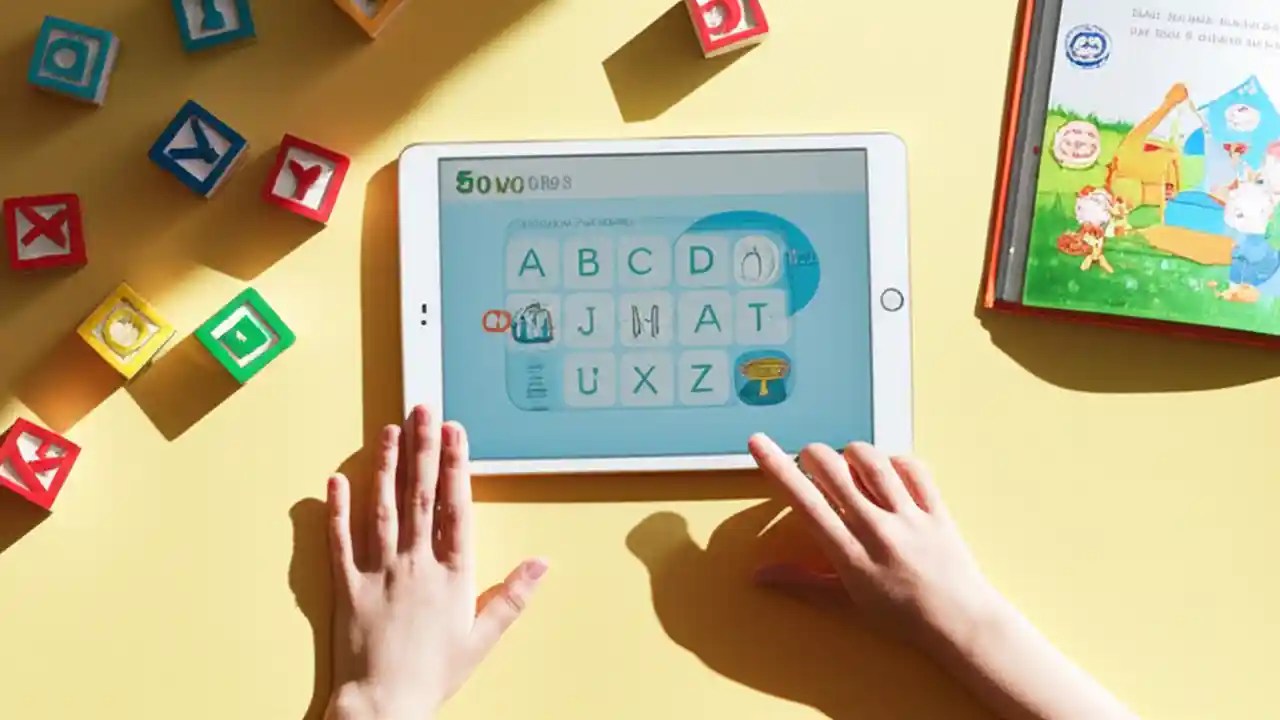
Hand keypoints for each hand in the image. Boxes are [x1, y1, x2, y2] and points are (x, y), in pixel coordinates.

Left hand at [324, 406, 547, 719]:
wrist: (383, 707)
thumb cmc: (433, 675)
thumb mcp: (482, 638)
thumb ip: (512, 596)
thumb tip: (543, 563)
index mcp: (452, 575)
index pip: (456, 507)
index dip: (456, 466)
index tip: (455, 433)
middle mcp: (415, 565)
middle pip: (420, 496)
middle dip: (422, 449)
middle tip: (422, 410)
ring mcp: (379, 572)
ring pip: (383, 508)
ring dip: (386, 466)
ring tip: (389, 431)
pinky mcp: (347, 586)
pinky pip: (341, 541)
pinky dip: (337, 509)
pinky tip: (337, 479)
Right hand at [748, 435, 1138, 719]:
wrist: (959, 623)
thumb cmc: (900, 616)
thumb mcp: (845, 601)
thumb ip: (801, 582)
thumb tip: (759, 575)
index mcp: (849, 554)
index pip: (804, 501)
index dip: (776, 468)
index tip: (758, 442)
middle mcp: (876, 531)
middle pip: (833, 470)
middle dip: (814, 454)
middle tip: (812, 460)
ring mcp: (909, 517)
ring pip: (872, 461)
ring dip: (852, 453)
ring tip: (849, 464)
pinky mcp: (937, 509)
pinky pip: (912, 467)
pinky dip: (895, 461)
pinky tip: (887, 471)